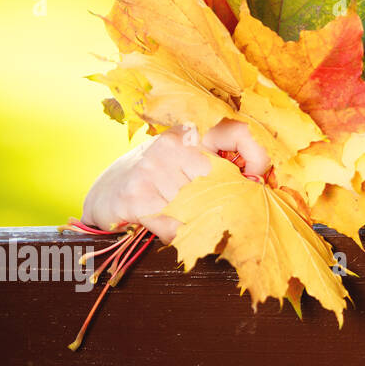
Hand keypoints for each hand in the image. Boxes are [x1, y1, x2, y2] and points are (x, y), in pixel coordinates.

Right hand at [81, 119, 269, 243]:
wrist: (106, 192)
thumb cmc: (158, 178)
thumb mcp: (190, 160)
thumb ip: (224, 165)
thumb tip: (259, 184)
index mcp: (190, 134)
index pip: (237, 131)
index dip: (257, 154)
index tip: (258, 175)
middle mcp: (171, 146)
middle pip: (222, 183)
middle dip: (222, 203)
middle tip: (210, 209)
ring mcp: (151, 170)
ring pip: (199, 208)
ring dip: (196, 222)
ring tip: (180, 215)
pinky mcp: (136, 197)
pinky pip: (174, 227)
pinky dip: (175, 234)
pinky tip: (165, 225)